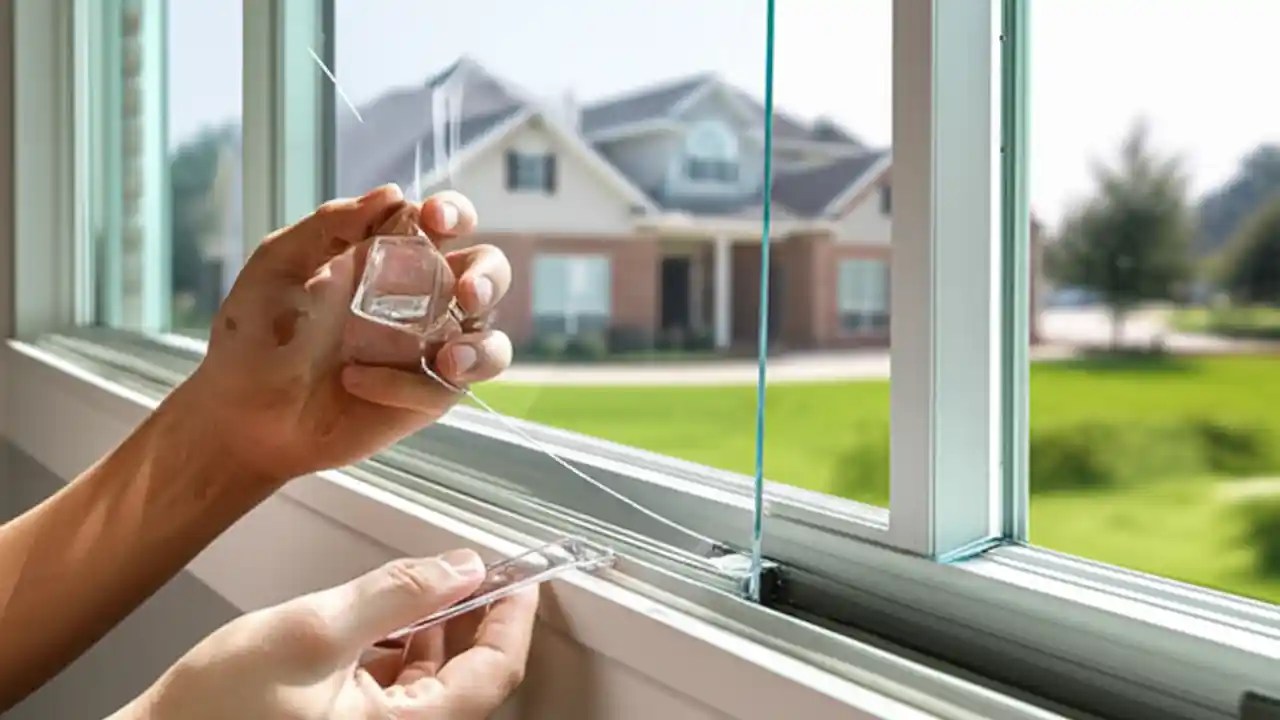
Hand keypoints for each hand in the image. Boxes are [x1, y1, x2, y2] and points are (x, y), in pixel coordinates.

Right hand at [116, 550, 537, 719]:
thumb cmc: (214, 712)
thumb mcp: (312, 632)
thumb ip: (393, 595)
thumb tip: (458, 568)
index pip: (493, 674)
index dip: (514, 618)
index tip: (523, 576)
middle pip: (468, 676)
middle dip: (475, 617)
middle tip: (476, 568)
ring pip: (434, 679)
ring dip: (437, 628)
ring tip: (429, 584)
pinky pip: (400, 686)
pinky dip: (404, 647)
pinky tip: (388, 616)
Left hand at [175, 184, 513, 483]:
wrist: (242, 414)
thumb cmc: (255, 334)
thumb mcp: (280, 265)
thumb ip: (332, 225)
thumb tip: (393, 194)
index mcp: (392, 256)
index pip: (445, 223)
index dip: (454, 213)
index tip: (435, 221)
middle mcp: (422, 299)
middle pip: (488, 274)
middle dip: (489, 277)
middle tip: (466, 292)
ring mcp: (429, 350)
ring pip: (491, 340)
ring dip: (483, 347)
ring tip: (450, 359)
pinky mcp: (425, 398)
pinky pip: (446, 388)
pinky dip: (409, 385)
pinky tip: (360, 383)